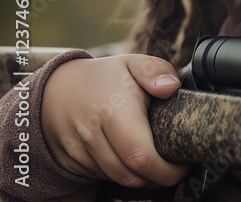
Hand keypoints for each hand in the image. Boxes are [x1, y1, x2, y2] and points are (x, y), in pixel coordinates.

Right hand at [41, 55, 189, 187]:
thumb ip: (156, 70)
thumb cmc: (103, 78)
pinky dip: (121, 175)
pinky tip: (133, 163)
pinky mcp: (71, 162)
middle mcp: (92, 134)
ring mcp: (78, 150)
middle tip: (175, 169)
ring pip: (117, 179)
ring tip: (157, 166)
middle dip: (158, 178)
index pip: (141, 156)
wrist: (56, 87)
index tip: (183, 165)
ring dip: (141, 179)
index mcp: (114, 111)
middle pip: (130, 175)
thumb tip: (171, 87)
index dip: (166, 169)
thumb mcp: (132, 63)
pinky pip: (101, 177)